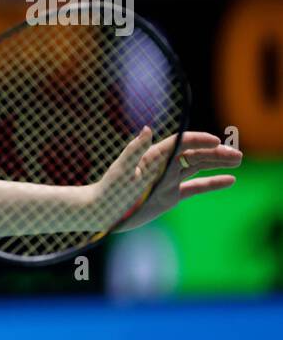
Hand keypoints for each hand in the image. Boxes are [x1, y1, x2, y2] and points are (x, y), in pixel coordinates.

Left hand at [93, 127, 240, 232]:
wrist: (102, 211)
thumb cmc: (109, 190)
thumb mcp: (122, 170)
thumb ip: (134, 150)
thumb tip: (147, 129)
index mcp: (153, 157)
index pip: (180, 143)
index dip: (198, 140)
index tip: (215, 141)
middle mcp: (163, 166)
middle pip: (194, 154)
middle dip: (215, 153)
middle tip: (236, 154)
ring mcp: (169, 180)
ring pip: (198, 167)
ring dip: (217, 163)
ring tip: (238, 160)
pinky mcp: (170, 195)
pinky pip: (195, 187)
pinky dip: (212, 183)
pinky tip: (230, 180)